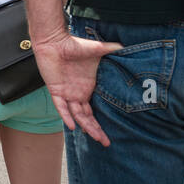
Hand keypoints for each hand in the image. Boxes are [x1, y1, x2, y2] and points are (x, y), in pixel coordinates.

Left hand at [32, 26, 122, 146]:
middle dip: (96, 130)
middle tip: (106, 143)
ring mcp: (67, 93)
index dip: (102, 122)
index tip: (112, 134)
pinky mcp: (55, 90)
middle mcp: (78, 93)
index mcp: (88, 88)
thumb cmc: (75, 45)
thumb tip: (128, 47)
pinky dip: (66, 116)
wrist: (55, 40)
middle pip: (87, 117)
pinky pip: (61, 107)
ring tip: (95, 138)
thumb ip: (113, 49)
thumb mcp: (99, 49)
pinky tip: (72, 126)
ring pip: (77, 115)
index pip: (95, 110)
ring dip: (85, 126)